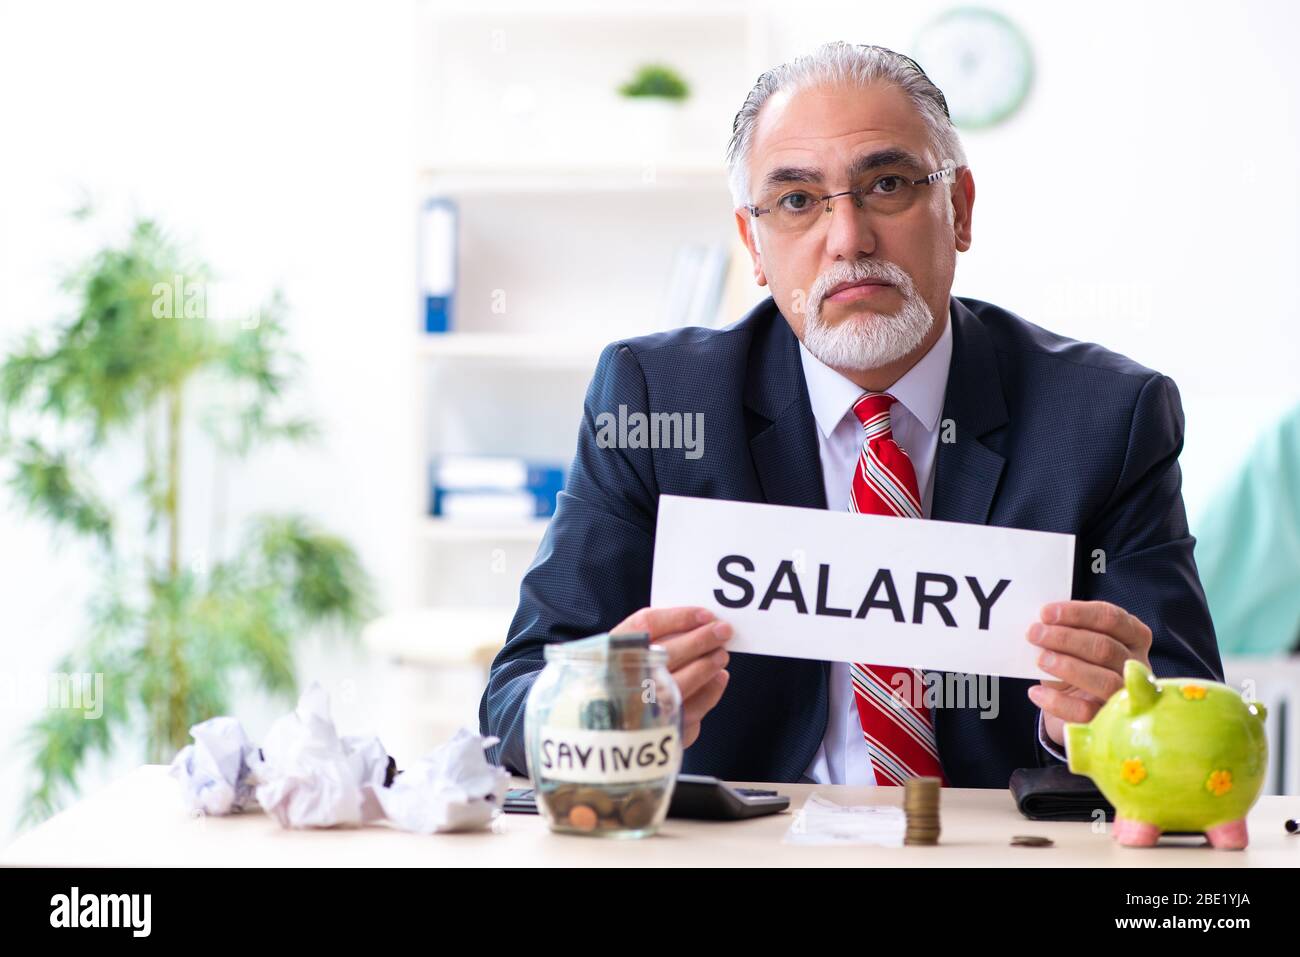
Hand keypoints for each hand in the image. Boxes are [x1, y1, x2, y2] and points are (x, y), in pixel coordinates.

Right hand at [612, 606, 731, 748]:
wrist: (603, 726)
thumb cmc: (623, 676)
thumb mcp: (625, 650)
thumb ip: (656, 635)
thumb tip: (700, 624)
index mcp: (610, 651)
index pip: (646, 625)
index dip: (680, 617)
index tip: (706, 614)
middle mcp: (622, 678)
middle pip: (666, 653)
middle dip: (701, 640)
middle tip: (723, 630)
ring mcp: (639, 707)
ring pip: (680, 684)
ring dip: (707, 666)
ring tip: (721, 654)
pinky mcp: (658, 729)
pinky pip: (690, 711)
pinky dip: (710, 692)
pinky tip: (719, 677)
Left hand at [1026, 600, 1152, 746]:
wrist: (1070, 708)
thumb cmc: (1073, 666)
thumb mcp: (1072, 645)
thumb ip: (1062, 631)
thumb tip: (1040, 624)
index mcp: (1132, 637)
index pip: (1112, 618)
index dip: (1078, 613)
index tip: (1046, 613)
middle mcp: (1136, 665)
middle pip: (1106, 648)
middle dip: (1066, 638)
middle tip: (1034, 633)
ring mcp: (1126, 695)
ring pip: (1105, 680)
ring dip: (1068, 667)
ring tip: (1040, 660)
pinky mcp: (1110, 721)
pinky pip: (1087, 712)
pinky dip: (1058, 702)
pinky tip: (1036, 692)